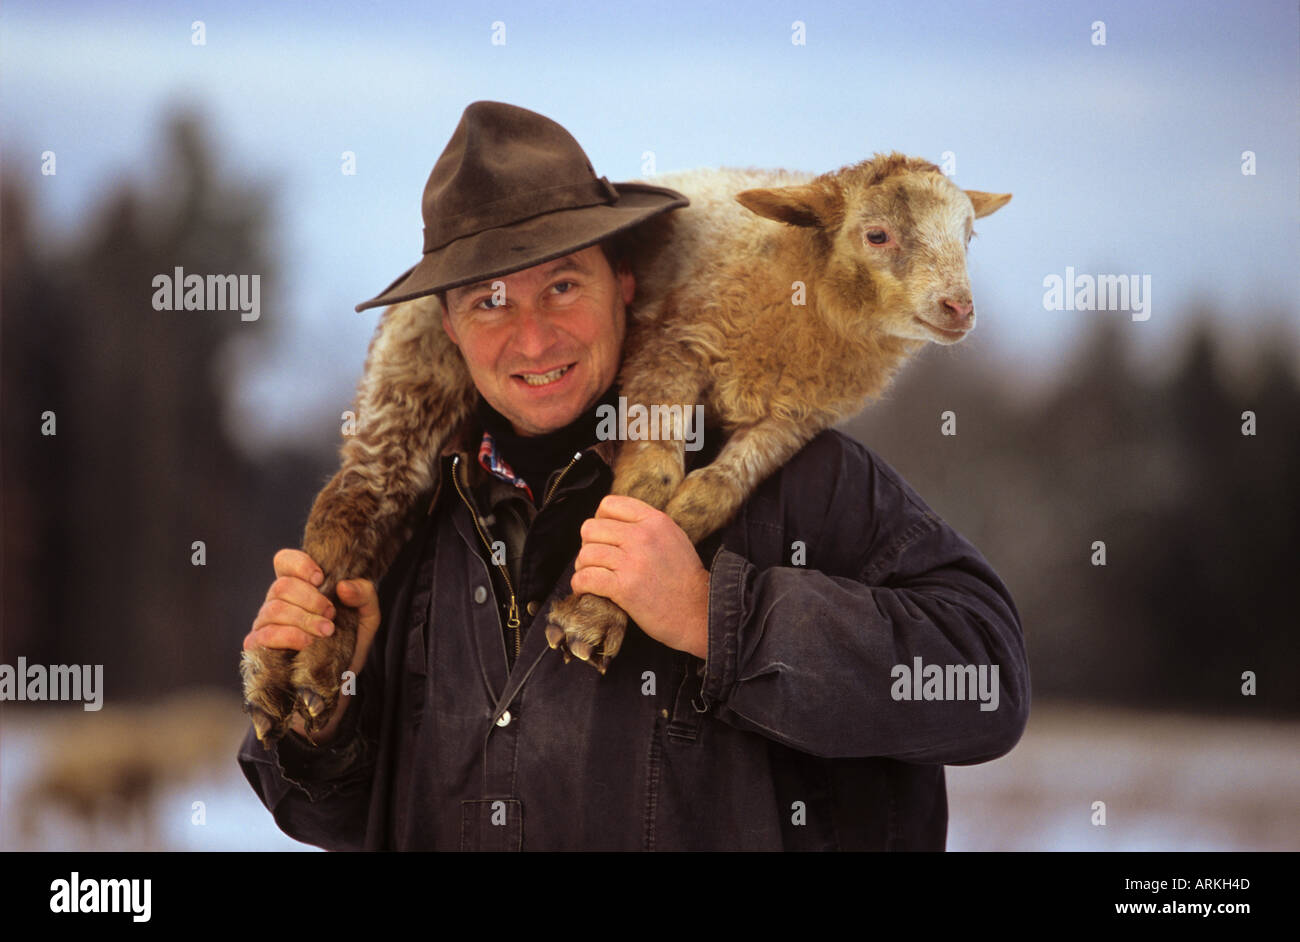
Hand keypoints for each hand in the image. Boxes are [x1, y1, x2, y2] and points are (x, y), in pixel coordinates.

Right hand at [242, 549, 380, 742]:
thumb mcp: (367, 617)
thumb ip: (364, 594)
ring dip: (304, 619)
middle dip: (311, 599)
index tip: (320, 578)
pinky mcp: (258, 648)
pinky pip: (264, 635)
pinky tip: (307, 644)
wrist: (339, 685)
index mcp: (300, 588)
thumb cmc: (349, 645)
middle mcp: (278, 603)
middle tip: (331, 616)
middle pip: (281, 586)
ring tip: (326, 633)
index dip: (299, 564)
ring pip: (273, 609)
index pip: (284, 561)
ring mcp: (265, 625)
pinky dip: (289, 636)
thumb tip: (343, 585)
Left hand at [570, 495, 709, 658]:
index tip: (604, 537)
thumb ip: (646, 526)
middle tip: (597, 560)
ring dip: (584, 567)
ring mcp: (633, 561)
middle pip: (591, 528)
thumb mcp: (673, 538)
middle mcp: (643, 536)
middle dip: (589, 545)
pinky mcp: (624, 587)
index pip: (610, 504)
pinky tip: (586, 589)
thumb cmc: (685, 580)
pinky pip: (585, 577)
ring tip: (593, 576)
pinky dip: (580, 584)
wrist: (699, 612)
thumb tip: (613, 522)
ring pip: (586, 553)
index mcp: (655, 520)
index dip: (600, 520)